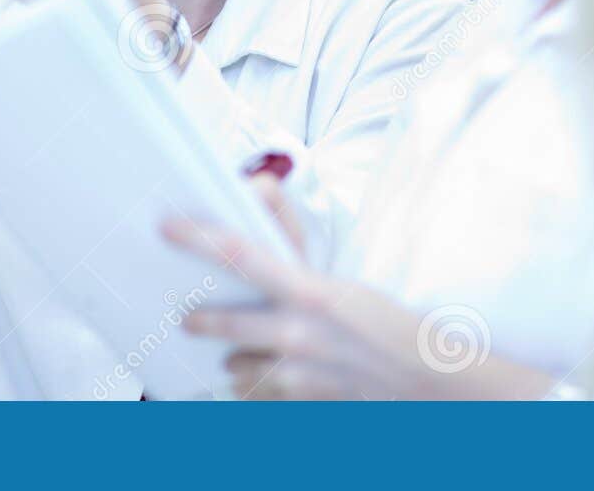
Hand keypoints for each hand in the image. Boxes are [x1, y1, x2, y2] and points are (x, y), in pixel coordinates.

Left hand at [163, 218, 564, 399]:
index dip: (198, 238)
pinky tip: (265, 376)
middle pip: (221, 324)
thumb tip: (260, 189)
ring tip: (245, 349)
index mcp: (310, 291)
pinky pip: (256, 397)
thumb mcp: (342, 273)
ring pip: (235, 368)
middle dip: (202, 320)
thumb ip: (293, 234)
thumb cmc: (385, 322)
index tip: (167, 226)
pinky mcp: (298, 404)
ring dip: (235, 358)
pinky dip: (255, 387)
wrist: (426, 380)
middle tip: (191, 315)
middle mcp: (296, 335)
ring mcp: (295, 375)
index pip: (241, 254)